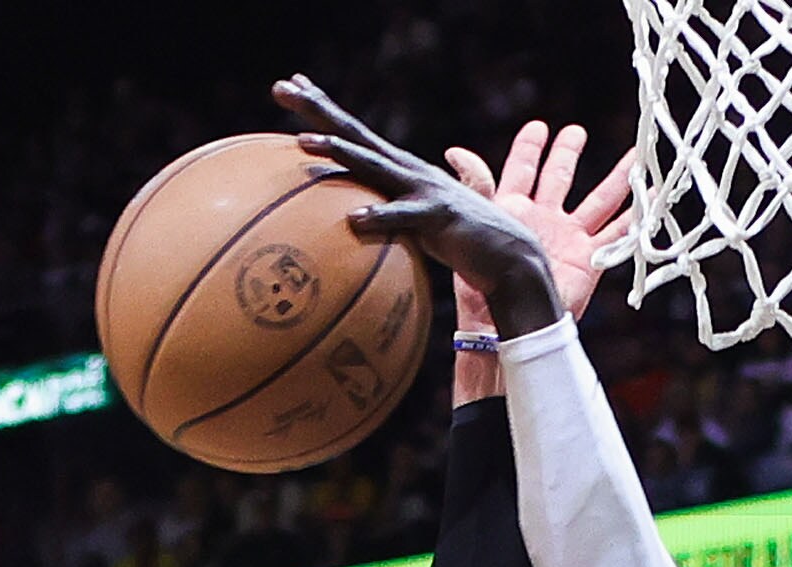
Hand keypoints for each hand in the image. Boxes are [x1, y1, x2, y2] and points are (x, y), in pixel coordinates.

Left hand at [272, 75, 561, 338]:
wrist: (508, 255)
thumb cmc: (459, 243)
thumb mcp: (414, 225)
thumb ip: (387, 216)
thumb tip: (352, 221)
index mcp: (399, 169)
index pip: (354, 134)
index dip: (323, 109)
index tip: (291, 86)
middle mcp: (407, 169)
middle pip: (355, 133)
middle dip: (318, 109)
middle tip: (282, 88)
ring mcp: (423, 188)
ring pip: (373, 165)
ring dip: (339, 152)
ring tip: (303, 142)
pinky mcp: (438, 216)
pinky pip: (403, 218)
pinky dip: (380, 217)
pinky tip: (354, 218)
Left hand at [445, 121, 633, 333]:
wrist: (504, 324)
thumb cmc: (482, 281)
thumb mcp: (476, 225)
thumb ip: (476, 186)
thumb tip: (457, 152)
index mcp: (513, 208)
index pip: (522, 169)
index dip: (530, 148)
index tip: (539, 127)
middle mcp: (543, 219)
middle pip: (560, 177)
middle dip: (568, 153)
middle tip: (576, 132)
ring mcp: (568, 238)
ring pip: (599, 200)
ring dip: (618, 178)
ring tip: (636, 157)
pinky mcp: (589, 259)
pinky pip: (618, 234)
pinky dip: (637, 217)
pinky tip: (653, 198)